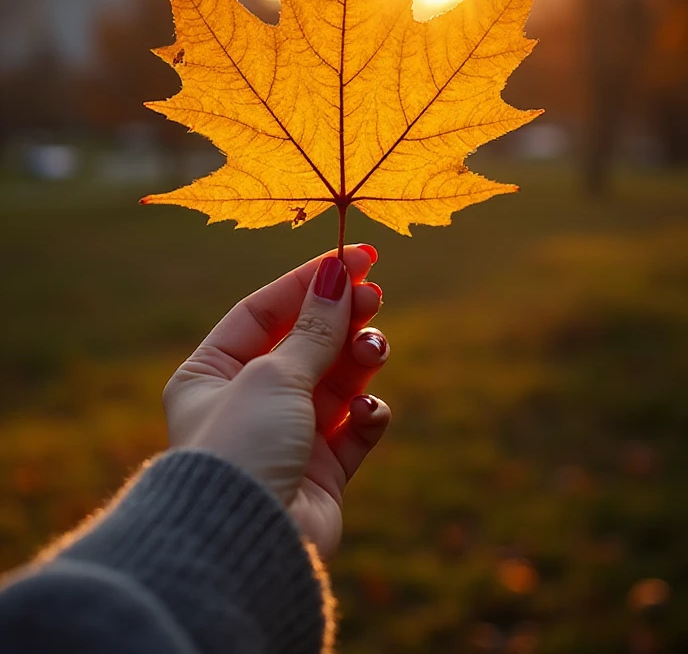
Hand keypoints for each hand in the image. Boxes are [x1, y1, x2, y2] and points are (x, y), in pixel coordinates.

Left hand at [163, 245, 390, 559]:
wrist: (245, 547)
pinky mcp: (320, 474)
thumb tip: (337, 273)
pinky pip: (353, 430)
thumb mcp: (275, 374)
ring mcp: (286, 438)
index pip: (265, 310)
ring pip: (335, 381)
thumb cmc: (243, 447)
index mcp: (212, 373)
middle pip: (304, 343)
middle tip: (375, 294)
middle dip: (340, 317)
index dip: (310, 280)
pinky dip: (366, 416)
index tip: (358, 255)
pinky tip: (367, 412)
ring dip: (359, 360)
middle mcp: (247, 403)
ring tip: (374, 347)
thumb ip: (314, 328)